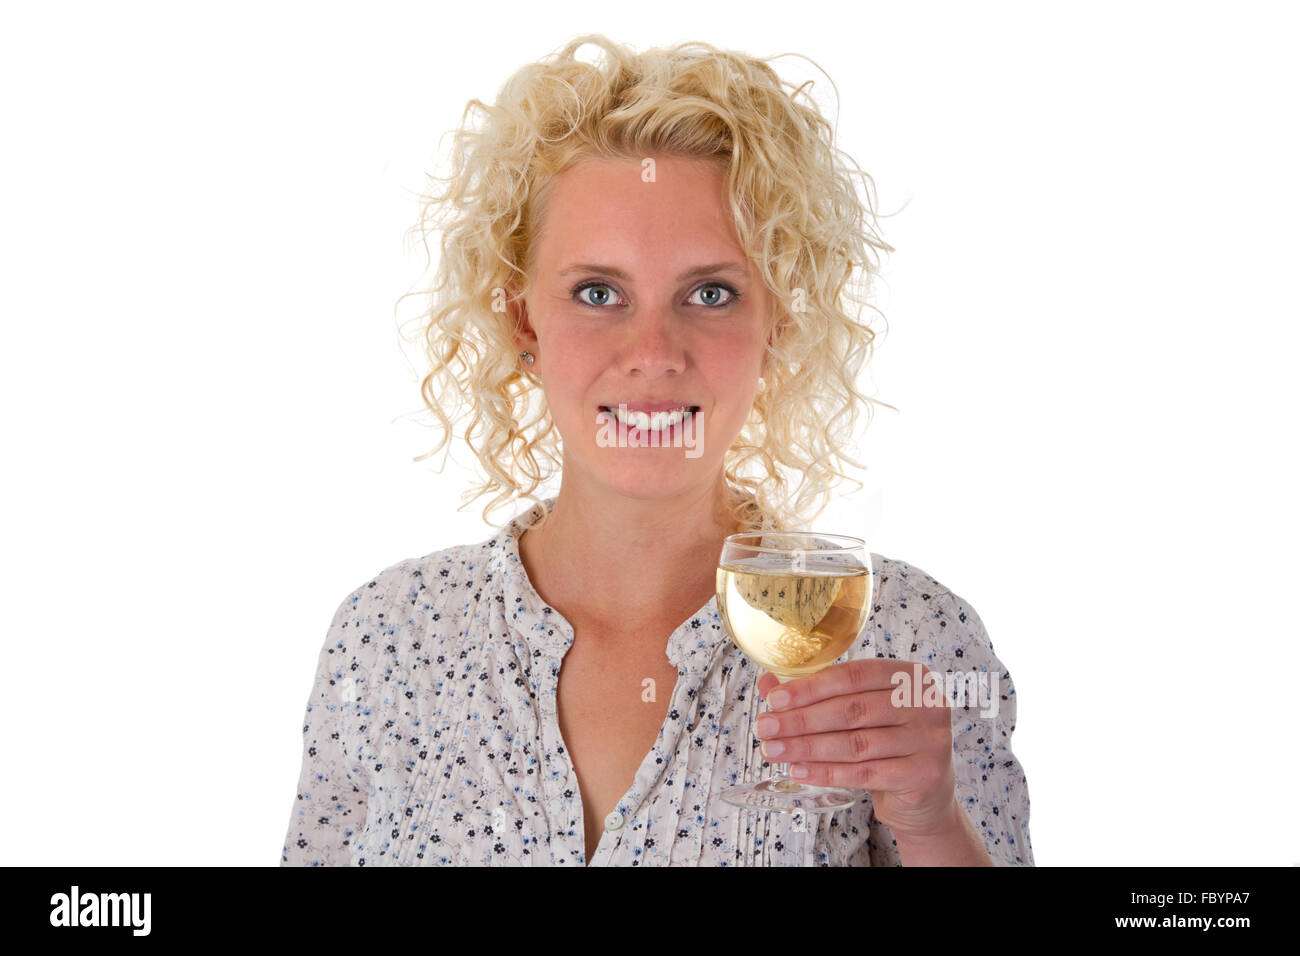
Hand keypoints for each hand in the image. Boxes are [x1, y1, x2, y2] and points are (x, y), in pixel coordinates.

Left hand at [755, 660, 961, 841]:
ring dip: (807, 747)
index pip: (853, 675)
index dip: (811, 687)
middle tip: (765, 728)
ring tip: (774, 750)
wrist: (925, 797)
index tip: (774, 699)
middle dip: (801, 720)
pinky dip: (826, 772)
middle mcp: (926, 702)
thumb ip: (818, 695)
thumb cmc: (888, 745)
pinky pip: (865, 773)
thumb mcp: (859, 713)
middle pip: (852, 710)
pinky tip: (798, 771)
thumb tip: (767, 683)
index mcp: (910, 675)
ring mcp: (929, 739)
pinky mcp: (924, 774)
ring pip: (855, 743)